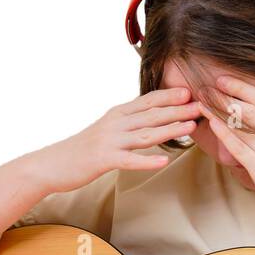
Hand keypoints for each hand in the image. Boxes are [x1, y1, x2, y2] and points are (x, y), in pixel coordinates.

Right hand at [35, 87, 201, 192]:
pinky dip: (147, 161)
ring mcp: (109, 140)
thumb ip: (129, 123)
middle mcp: (115, 123)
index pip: (147, 101)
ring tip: (191, 126)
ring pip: (144, 134)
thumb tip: (152, 118)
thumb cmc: (84, 149)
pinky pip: (129, 160)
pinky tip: (164, 161)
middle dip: (177, 109)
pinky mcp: (103, 159)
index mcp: (117, 114)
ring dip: (169, 129)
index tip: (191, 91)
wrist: (53, 163)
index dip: (169, 96)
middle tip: (201, 105)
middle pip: (151, 115)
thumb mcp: (108, 130)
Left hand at [202, 74, 254, 232]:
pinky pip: (239, 148)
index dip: (243, 88)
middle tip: (207, 86)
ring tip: (203, 101)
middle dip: (227, 96)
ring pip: (242, 128)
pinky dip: (224, 134)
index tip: (225, 80)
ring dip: (219, 112)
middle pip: (251, 110)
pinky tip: (211, 123)